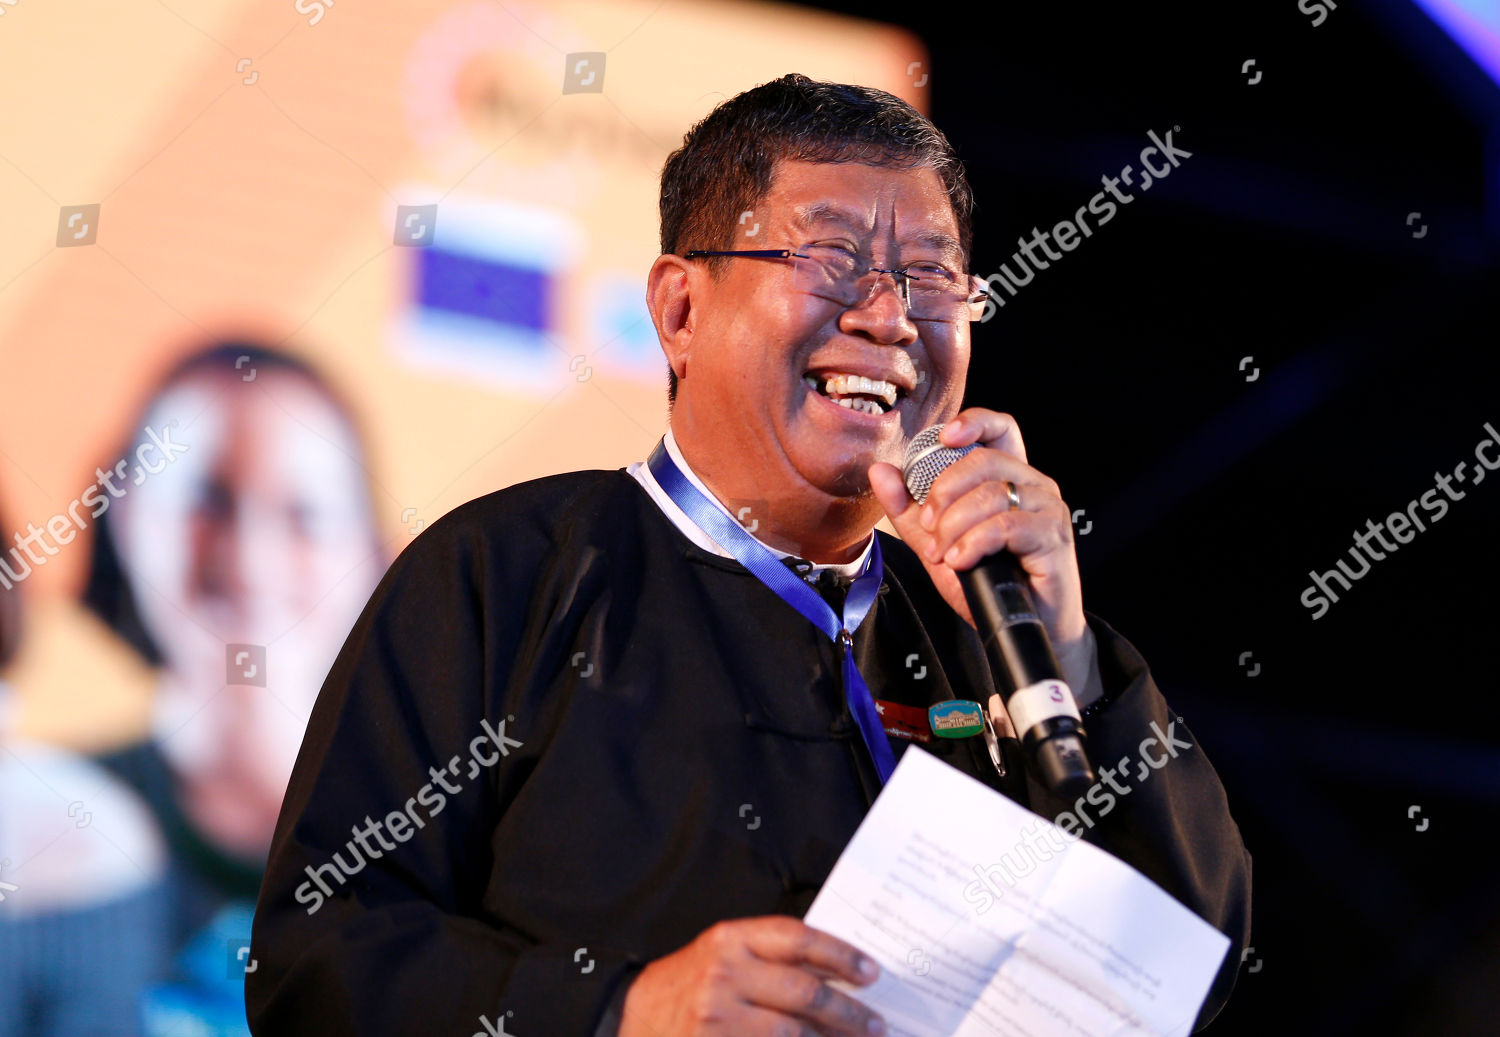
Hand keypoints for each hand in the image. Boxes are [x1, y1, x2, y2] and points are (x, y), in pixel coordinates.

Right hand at [617, 916, 883, 1035]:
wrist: (629, 1019)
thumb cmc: (685, 986)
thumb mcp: (720, 955)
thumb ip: (767, 957)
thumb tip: (833, 973)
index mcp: (729, 939)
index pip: (798, 939)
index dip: (840, 955)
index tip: (870, 973)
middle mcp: (724, 974)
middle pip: (804, 991)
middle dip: (849, 1013)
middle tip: (877, 1024)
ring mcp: (717, 1016)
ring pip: (793, 1033)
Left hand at [868, 408, 1086, 647]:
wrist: (1017, 625)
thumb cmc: (985, 580)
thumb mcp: (936, 542)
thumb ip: (908, 508)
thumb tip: (880, 470)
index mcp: (1008, 477)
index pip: (1000, 428)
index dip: (973, 422)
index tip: (943, 437)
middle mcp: (1032, 484)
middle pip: (984, 460)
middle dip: (944, 490)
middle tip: (929, 525)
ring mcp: (1046, 507)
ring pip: (991, 494)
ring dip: (955, 525)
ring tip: (945, 554)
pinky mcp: (1053, 535)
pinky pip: (1005, 526)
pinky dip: (974, 543)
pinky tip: (961, 561)